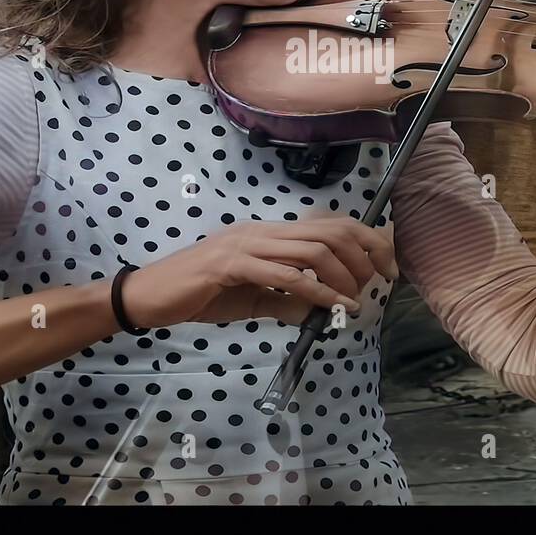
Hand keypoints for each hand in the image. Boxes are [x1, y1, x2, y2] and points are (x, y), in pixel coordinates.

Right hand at [115, 218, 398, 328]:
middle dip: (365, 253)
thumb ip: (284, 300)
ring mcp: (247, 244)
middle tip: (378, 282)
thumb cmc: (199, 294)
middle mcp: (262, 230)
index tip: (385, 267)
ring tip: (354, 300)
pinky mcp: (233, 265)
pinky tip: (331, 308)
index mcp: (268, 233)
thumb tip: (319, 311)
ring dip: (343, 276)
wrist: (150, 296)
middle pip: (330, 230)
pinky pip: (285, 275)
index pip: (329, 224)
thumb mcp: (252, 298)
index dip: (366, 240)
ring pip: (313, 249)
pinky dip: (317, 292)